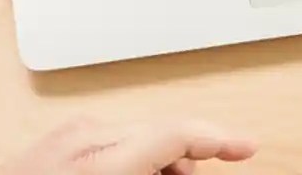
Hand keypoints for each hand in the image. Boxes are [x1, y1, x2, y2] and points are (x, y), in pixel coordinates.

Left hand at [0, 117, 256, 174]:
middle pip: (163, 135)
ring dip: (156, 165)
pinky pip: (109, 142)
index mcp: (105, 159)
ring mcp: (67, 135)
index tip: (247, 146)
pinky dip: (129, 161)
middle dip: (185, 163)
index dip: (221, 138)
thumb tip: (188, 168)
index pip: (180, 133)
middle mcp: (86, 137)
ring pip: (138, 138)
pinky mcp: (53, 140)